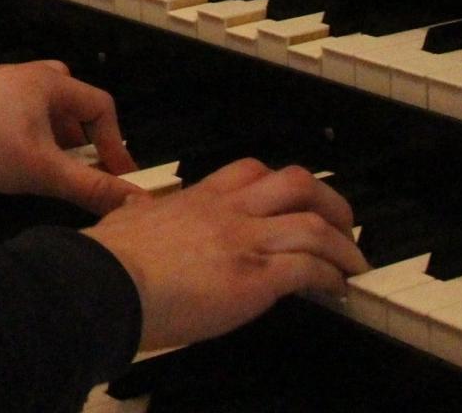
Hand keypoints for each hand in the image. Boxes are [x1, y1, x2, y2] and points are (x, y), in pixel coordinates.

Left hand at [0, 60, 138, 215]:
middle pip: (73, 103)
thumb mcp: (42, 170)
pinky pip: (20, 119)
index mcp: (50, 84)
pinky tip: (19, 167)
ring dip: (57, 141)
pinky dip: (31, 141)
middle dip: (86, 138)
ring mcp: (2, 90)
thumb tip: (136, 200)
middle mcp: (29, 79)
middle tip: (85, 169)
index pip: (101, 105)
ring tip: (54, 173)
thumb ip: (90, 187)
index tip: (116, 179)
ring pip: (44, 112)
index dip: (114, 143)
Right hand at [83, 157, 367, 351]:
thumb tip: (131, 213)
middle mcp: (227, 211)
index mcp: (199, 198)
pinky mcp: (254, 277)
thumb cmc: (110, 261)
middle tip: (343, 223)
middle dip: (329, 202)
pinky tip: (339, 288)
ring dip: (343, 243)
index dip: (283, 185)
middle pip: (296, 183)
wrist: (108, 283)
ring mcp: (243, 240)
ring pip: (313, 223)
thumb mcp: (127, 220)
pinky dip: (333, 276)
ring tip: (353, 262)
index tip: (296, 202)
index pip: (252, 172)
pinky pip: (310, 268)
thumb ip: (140, 214)